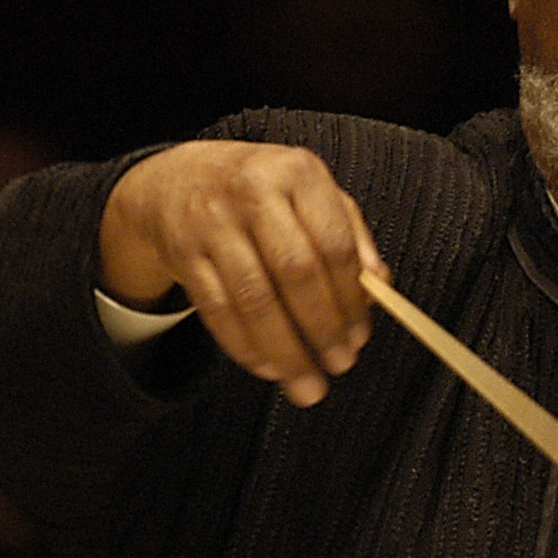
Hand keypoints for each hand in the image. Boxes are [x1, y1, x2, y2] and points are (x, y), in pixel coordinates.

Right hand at [99, 140, 387, 406]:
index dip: (351, 300)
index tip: (360, 337)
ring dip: (286, 352)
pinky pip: (218, 312)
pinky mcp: (183, 253)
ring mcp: (212, 222)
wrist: (179, 181)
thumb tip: (379, 287)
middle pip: (296, 273)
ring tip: (307, 384)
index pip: (334, 245)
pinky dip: (246, 349)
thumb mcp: (310, 195)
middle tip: (340, 365)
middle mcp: (253, 191)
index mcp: (297, 173)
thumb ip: (351, 237)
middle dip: (322, 330)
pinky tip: (269, 368)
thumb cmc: (262, 195)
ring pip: (254, 300)